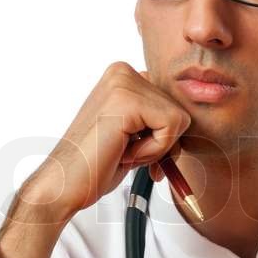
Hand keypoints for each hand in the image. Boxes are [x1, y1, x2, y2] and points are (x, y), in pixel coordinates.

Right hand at [18, 62, 190, 222]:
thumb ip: (157, 118)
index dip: (163, 134)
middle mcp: (123, 71)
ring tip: (122, 152)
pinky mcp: (127, 101)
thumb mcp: (134, 134)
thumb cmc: (96, 165)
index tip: (136, 149)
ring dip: (156, 148)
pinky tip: (123, 153)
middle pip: (180, 109)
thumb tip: (193, 118)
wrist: (63, 186)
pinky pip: (172, 127)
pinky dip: (154, 151)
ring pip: (179, 119)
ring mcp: (123, 82)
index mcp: (123, 75)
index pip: (173, 102)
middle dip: (162, 142)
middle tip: (127, 154)